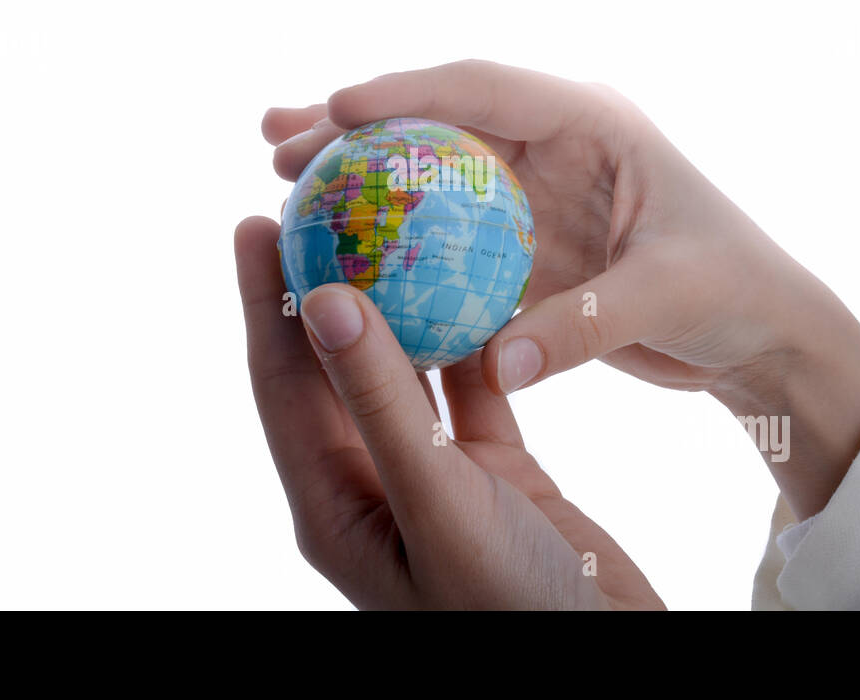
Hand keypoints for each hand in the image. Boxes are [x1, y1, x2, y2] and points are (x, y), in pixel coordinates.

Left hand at [236, 216, 663, 608]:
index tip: (255, 221)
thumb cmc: (513, 608)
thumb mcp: (437, 503)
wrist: (605, 657)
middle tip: (324, 204)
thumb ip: (381, 405)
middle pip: (334, 367)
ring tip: (396, 224)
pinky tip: (481, 281)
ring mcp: (433, 474)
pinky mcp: (492, 469)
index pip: (281, 385)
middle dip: (322, 286)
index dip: (263, 303)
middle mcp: (373, 483)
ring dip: (399, 302)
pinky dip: (474, 336)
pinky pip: (470, 386)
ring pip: (404, 370)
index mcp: (335, 504)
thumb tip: (323, 301)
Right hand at [268, 60, 859, 520]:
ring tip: (278, 167)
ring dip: (358, 170)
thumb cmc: (736, 290)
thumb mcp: (672, 295)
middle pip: (436, 119)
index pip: (485, 88)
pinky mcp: (521, 240)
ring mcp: (530, 190)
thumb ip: (588, 322)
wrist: (760, 330)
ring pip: (426, 169)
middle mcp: (551, 142)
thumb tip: (499, 362)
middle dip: (355, 122)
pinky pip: (440, 228)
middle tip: (277, 138)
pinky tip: (334, 243)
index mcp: (592, 121)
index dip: (409, 90)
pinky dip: (388, 230)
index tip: (338, 106)